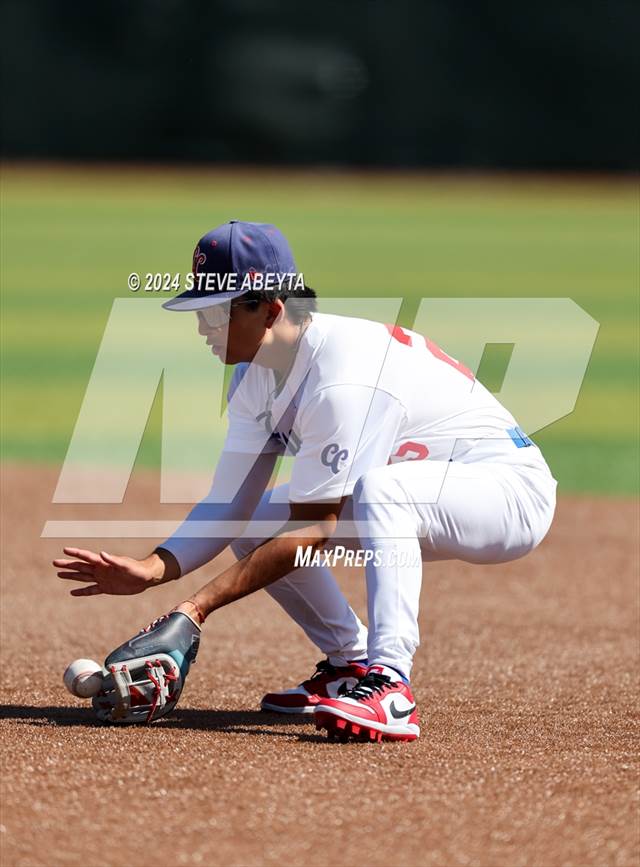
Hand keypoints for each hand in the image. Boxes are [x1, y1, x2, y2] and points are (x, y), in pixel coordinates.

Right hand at [54, 547, 170, 595]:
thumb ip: (114, 560)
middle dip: (68, 564)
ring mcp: (102, 578)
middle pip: (81, 566)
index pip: (87, 557)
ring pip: (83, 577)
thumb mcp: (126, 565)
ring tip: (59, 574)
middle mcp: (101, 570)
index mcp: (104, 562)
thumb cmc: (137, 569)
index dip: (76, 553)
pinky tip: (72, 592)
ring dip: (72, 576)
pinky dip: (82, 591)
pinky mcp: (106, 588)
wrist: (146, 578)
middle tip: (54, 562)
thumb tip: (102, 554)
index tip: (65, 549)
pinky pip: (91, 590)